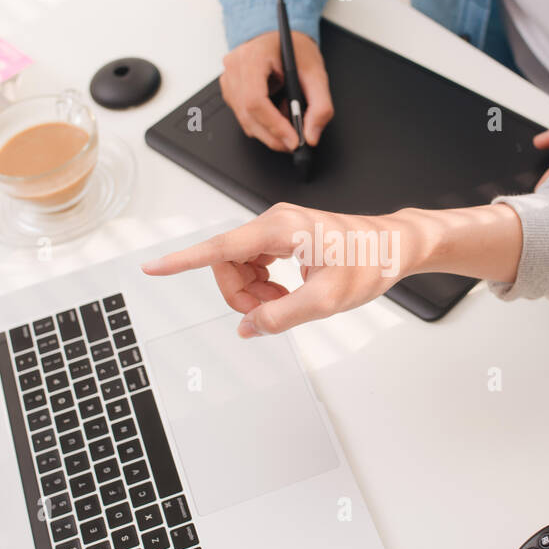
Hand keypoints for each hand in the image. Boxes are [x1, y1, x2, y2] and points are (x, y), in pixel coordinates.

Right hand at [141, 202, 523, 335]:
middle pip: (226, 261)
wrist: (396, 246)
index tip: (152, 268)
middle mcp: (274, 222)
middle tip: (269, 313)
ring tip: (284, 304)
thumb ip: (281, 316)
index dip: (182, 261)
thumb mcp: (326, 300)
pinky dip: (264, 284)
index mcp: (279, 229)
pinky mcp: (285, 236)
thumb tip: (248, 327)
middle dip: (239, 293)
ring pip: (240, 265)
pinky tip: (287, 293)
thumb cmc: (370, 261)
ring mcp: (279, 227)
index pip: (218, 248)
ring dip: (253, 291)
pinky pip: (256, 263)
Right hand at [219, 29, 333, 151]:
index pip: (255, 99)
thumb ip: (320, 105)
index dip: (274, 124)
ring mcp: (228, 79)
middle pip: (248, 114)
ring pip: (245, 120)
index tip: (292, 139)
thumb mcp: (316, 73)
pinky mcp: (229, 91)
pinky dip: (263, 124)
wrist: (280, 39)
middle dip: (274, 135)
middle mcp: (235, 67)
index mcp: (253, 56)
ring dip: (269, 130)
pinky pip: (244, 118)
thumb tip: (311, 135)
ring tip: (288, 117)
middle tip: (294, 142)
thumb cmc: (294, 50)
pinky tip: (277, 112)